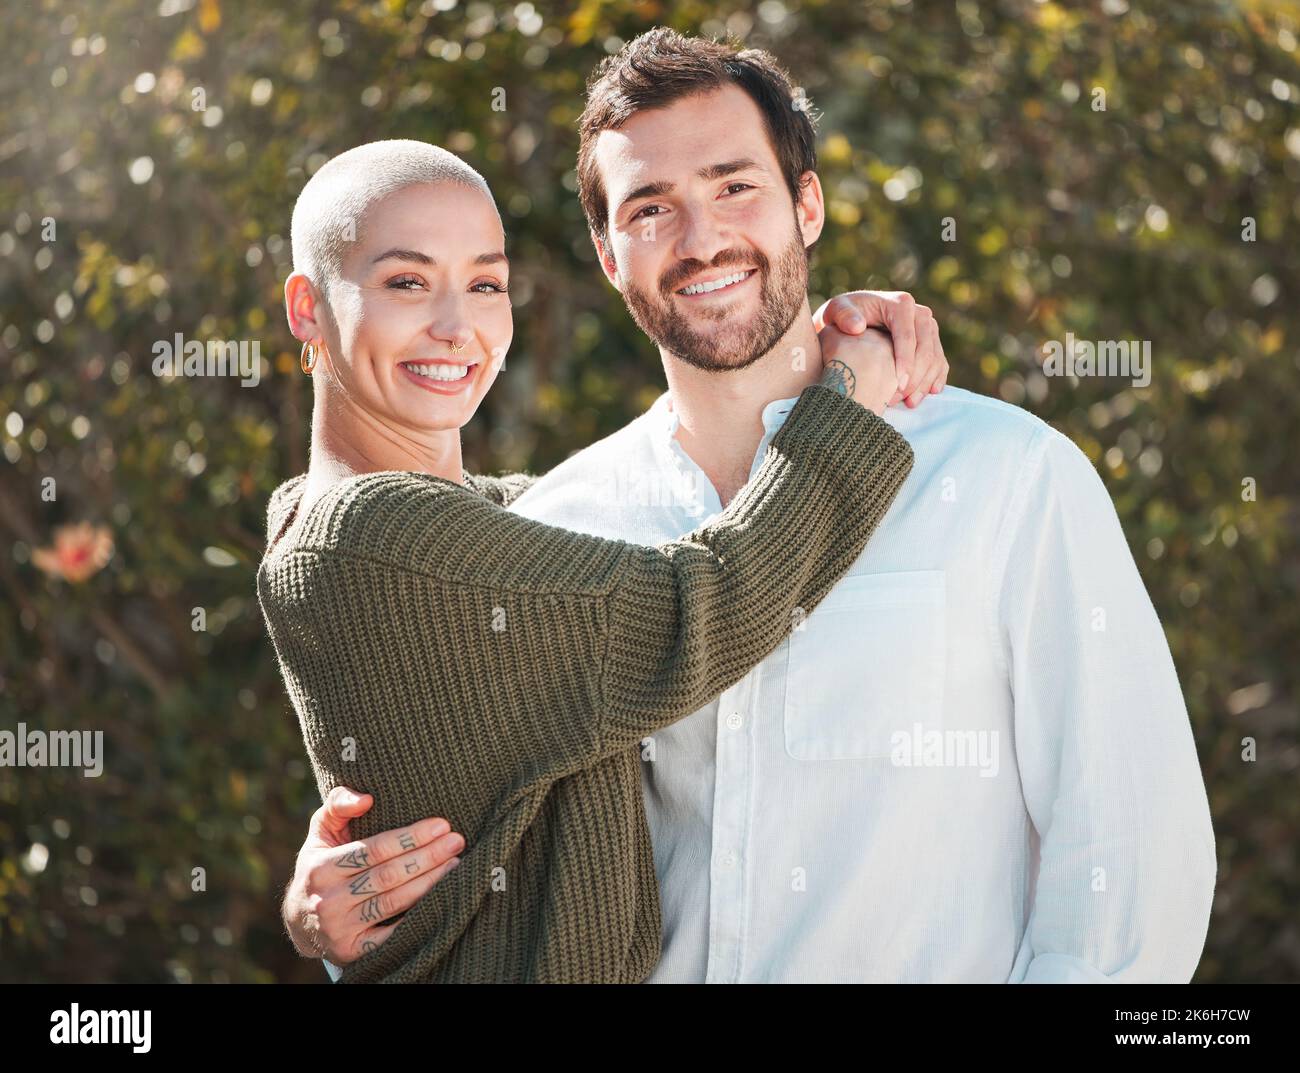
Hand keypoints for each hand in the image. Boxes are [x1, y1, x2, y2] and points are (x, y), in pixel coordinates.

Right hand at [281, 785, 464, 963]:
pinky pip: (392, 934)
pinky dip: (418, 916)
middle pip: (388, 875)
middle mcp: (328, 900)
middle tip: (457, 841)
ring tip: (455, 863)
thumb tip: (367, 798)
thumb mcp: (321, 831)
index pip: (374, 849)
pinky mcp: (352, 951)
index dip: (411, 837)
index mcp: (321, 867)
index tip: (441, 825)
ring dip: (430, 882)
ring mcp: (339, 928)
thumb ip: (339, 804)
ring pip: (394, 903)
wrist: (302, 921)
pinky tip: (441, 898)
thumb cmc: (321, 864)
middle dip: (428, 857)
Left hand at [814, 290, 948, 407]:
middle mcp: (920, 313)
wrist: (852, 320)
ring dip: (924, 383)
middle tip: (898, 398)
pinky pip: (940, 363)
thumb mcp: (836, 310)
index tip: (898, 385)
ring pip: (935, 358)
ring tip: (909, 403)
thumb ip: (843, 315)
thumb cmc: (843, 317)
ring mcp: (928, 328)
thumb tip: (857, 326)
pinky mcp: (932, 342)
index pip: (908, 335)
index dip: (906, 362)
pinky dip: (934, 379)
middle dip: (915, 377)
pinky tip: (927, 394)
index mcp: (901, 304)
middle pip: (926, 349)